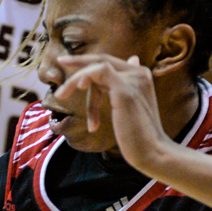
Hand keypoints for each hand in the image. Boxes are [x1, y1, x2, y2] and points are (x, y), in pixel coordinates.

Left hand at [55, 54, 177, 174]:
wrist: (151, 151)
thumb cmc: (138, 136)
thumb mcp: (129, 108)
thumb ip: (123, 88)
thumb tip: (132, 62)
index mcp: (140, 76)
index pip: (111, 65)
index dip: (90, 65)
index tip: (71, 66)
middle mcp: (138, 73)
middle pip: (104, 60)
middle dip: (80, 60)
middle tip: (61, 59)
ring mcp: (133, 79)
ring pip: (98, 65)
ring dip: (75, 79)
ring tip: (60, 95)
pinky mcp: (125, 88)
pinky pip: (99, 71)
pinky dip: (83, 77)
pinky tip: (77, 87)